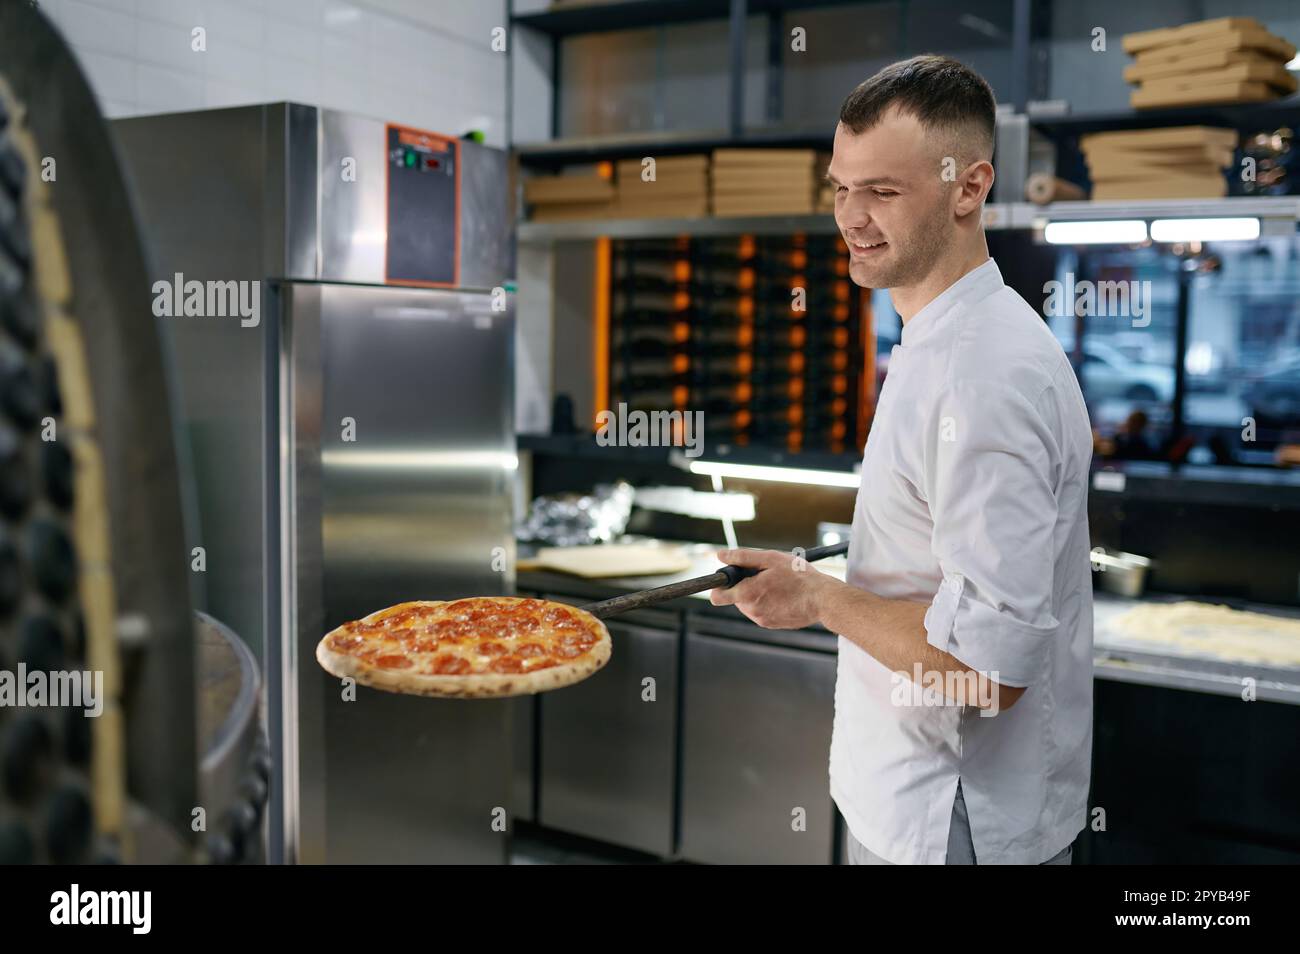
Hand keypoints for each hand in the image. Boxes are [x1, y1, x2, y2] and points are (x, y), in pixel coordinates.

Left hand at [708, 547, 830, 629]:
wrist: (823, 600)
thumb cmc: (799, 577)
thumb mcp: (771, 559)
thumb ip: (743, 557)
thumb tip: (721, 555)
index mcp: (747, 594)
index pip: (717, 596)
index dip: (720, 584)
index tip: (731, 575)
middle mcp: (751, 611)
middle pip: (734, 597)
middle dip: (744, 585)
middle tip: (764, 574)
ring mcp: (762, 620)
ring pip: (748, 604)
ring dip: (755, 593)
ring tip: (777, 584)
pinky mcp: (772, 625)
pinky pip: (760, 611)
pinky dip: (766, 602)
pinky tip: (782, 594)